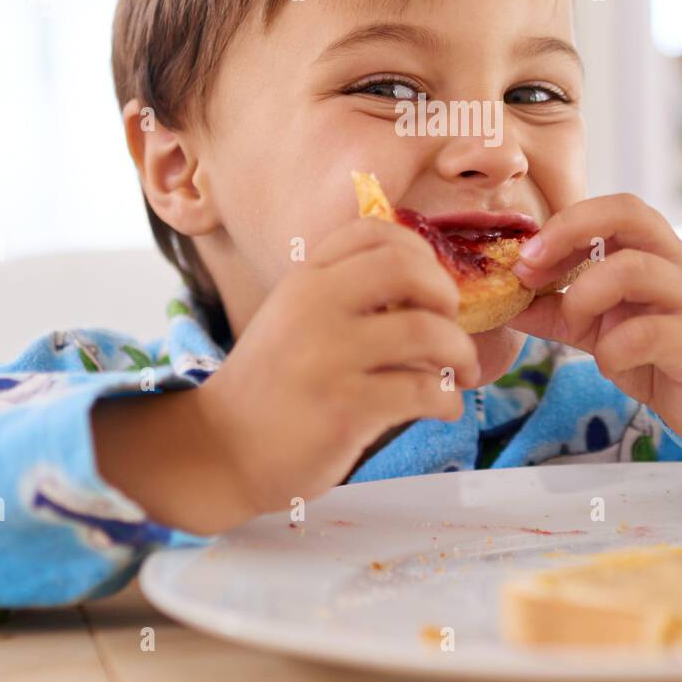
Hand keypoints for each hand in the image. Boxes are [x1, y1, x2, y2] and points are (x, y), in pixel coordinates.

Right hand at [193, 217, 481, 518]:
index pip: (373, 231)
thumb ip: (345, 295)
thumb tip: (430, 288)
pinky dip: (448, 400)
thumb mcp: (294, 319)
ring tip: (460, 372)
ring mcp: (328, 357)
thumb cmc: (273, 385)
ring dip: (461, 352)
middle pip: (408, 269)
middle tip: (450, 324)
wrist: (221, 451)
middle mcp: (315, 307)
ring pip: (427, 332)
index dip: (419, 251)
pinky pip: (422, 391)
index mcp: (305, 279)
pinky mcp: (345, 409)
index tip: (429, 286)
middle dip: (446, 295)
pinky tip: (444, 408)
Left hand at [507, 193, 681, 449]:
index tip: (525, 259)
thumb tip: (505, 303)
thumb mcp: (602, 328)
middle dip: (567, 233)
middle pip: (627, 214)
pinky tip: (611, 365)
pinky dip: (612, 351)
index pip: (613, 208)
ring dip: (583, 296)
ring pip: (632, 268)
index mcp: (655, 251)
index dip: (564, 223)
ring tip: (575, 325)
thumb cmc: (663, 355)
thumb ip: (558, 312)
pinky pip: (645, 333)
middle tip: (531, 272)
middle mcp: (677, 264)